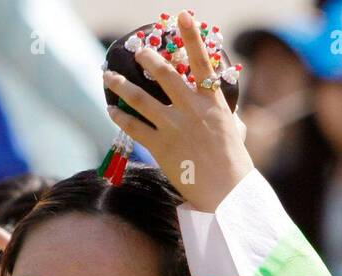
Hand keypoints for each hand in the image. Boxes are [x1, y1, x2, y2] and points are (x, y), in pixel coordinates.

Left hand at [103, 10, 252, 212]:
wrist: (226, 191)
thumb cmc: (233, 161)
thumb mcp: (233, 129)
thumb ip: (221, 113)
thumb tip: (220, 110)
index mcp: (213, 100)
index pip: (202, 61)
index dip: (191, 36)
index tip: (182, 15)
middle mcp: (191, 109)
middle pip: (165, 75)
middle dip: (148, 58)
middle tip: (137, 48)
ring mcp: (174, 127)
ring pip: (141, 99)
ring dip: (122, 86)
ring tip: (108, 76)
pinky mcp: (160, 146)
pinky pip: (134, 127)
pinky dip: (120, 117)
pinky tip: (111, 110)